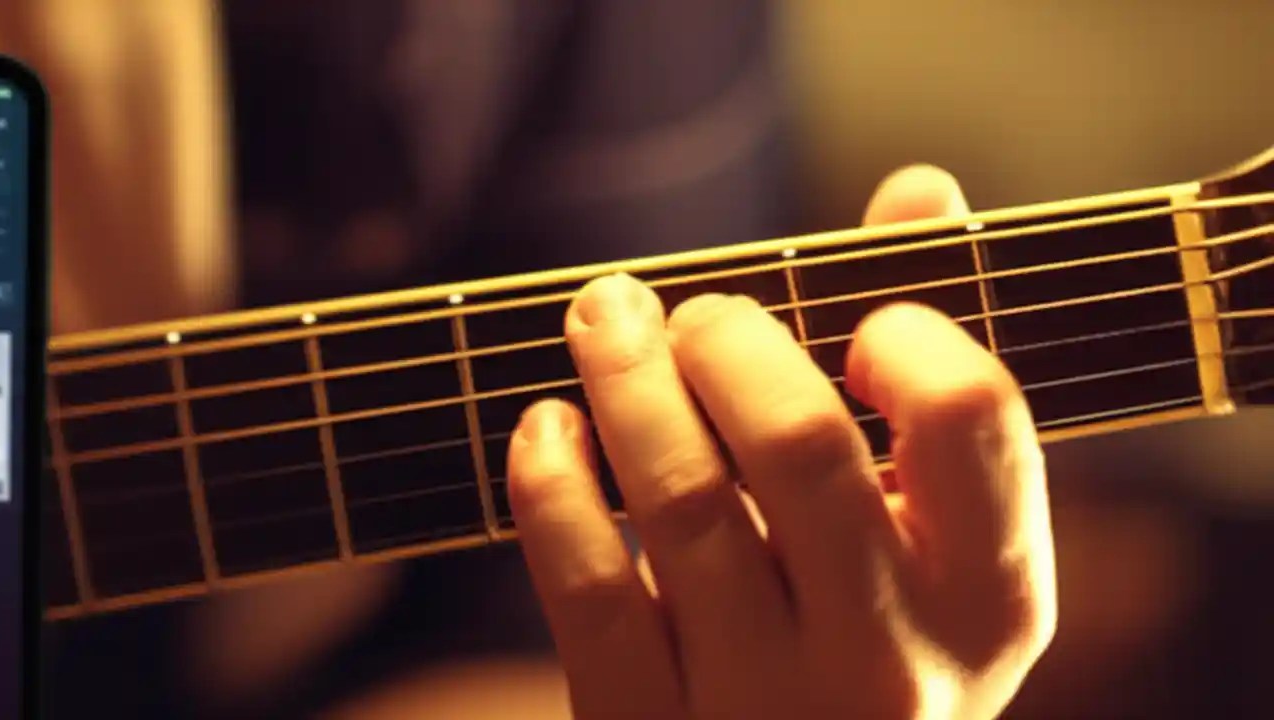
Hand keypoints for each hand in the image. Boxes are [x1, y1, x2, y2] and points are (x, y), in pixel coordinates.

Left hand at [507, 165, 1056, 718]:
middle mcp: (893, 662)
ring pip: (681, 501)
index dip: (902, 330)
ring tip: (603, 320)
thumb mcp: (939, 541)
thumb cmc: (874, 639)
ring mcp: (771, 708)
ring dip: (623, 379)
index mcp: (989, 597)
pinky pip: (590, 588)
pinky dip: (553, 485)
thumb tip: (917, 190)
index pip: (969, 413)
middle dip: (724, 337)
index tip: (849, 326)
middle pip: (798, 441)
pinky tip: (547, 429)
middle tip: (687, 313)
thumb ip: (929, 368)